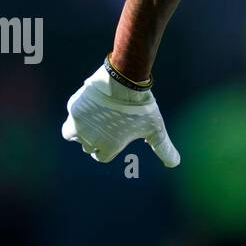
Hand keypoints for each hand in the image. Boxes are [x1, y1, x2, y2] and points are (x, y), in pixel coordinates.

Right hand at [62, 63, 179, 165]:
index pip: (101, 157)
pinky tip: (90, 105)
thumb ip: (164, 149)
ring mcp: (80, 123)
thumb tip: (175, 164)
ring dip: (79, 131)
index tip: (112, 140)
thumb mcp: (156, 129)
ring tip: (92, 121)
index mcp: (108, 147)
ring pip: (71, 134)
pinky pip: (72, 115)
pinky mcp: (74, 107)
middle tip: (106, 126)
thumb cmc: (142, 107)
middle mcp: (91, 139)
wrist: (125, 80)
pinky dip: (77, 113)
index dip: (106, 150)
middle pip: (87, 146)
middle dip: (94, 140)